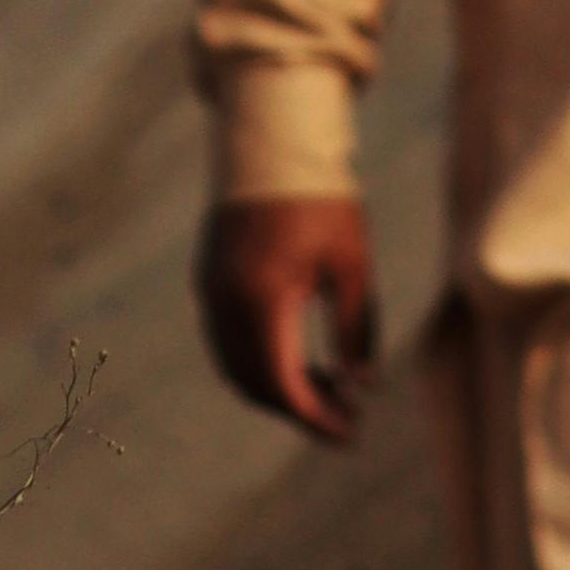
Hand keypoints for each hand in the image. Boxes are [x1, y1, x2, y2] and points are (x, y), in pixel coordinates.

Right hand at [197, 192, 377, 438]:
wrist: (268, 136)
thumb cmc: (318, 196)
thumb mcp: (350, 263)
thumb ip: (355, 328)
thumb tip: (361, 385)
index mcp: (260, 297)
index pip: (283, 386)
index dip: (318, 419)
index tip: (353, 433)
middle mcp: (224, 298)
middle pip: (254, 384)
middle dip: (300, 409)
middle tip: (348, 409)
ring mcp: (209, 286)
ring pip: (234, 366)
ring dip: (277, 388)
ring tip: (328, 379)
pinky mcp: (207, 274)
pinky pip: (225, 339)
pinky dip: (257, 361)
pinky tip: (297, 351)